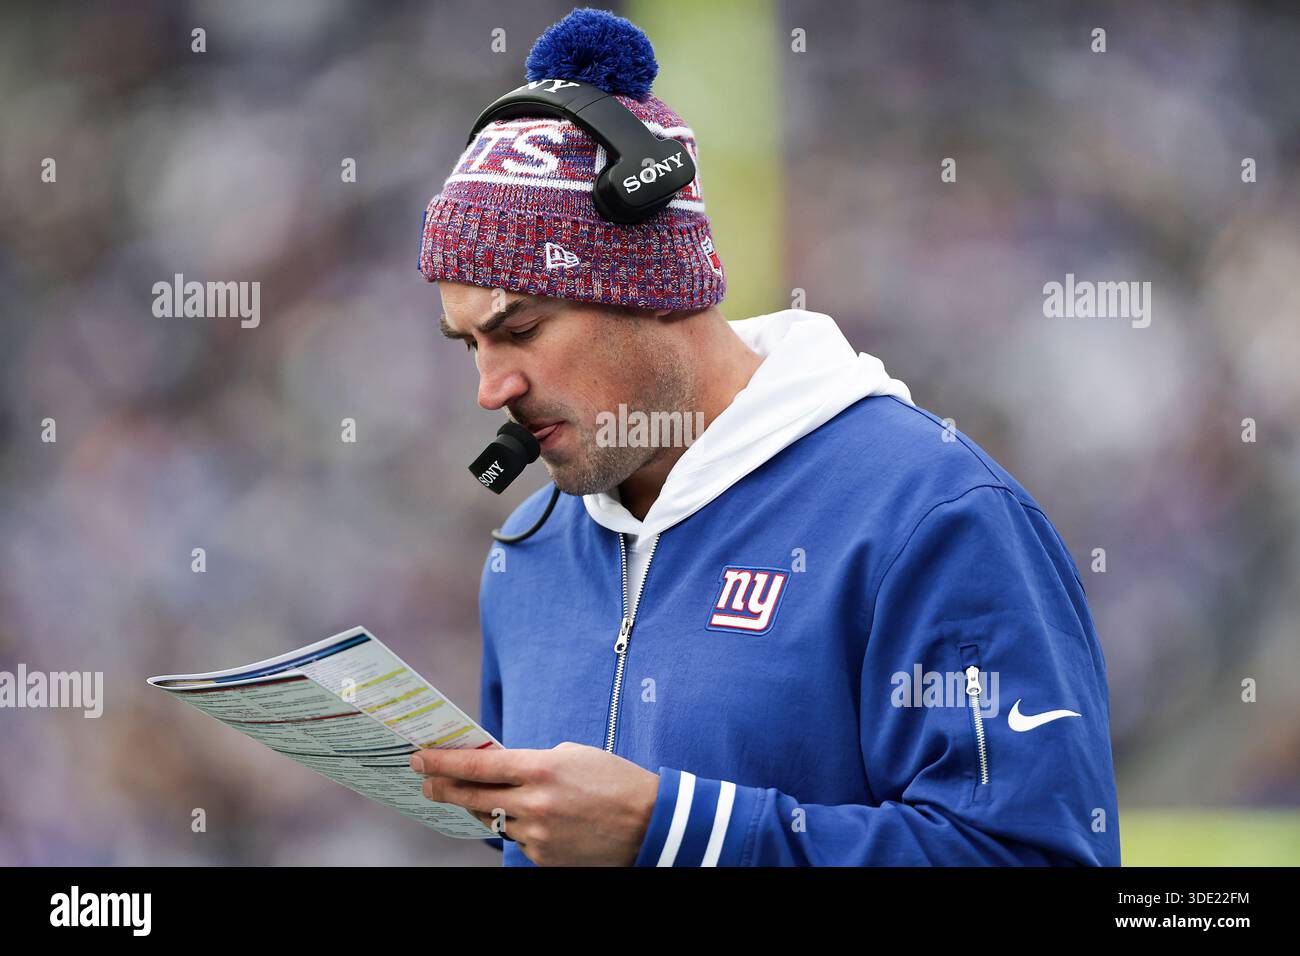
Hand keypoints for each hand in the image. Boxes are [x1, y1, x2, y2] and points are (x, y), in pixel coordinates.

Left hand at [410, 741, 659, 865]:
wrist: (648, 822)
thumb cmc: (613, 781)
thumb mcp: (571, 755)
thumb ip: (531, 762)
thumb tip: (498, 768)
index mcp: (541, 769)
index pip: (477, 766)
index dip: (442, 762)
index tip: (421, 758)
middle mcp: (534, 804)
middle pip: (471, 797)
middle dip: (442, 788)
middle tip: (426, 781)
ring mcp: (537, 835)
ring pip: (492, 820)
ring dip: (483, 808)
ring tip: (482, 797)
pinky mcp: (544, 858)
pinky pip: (517, 840)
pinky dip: (518, 827)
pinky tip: (534, 819)